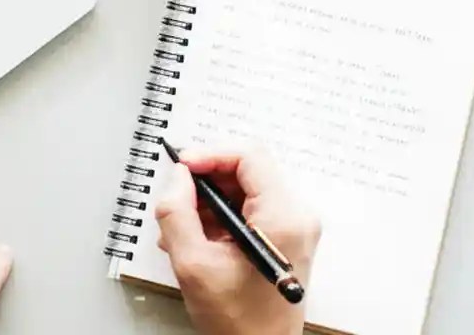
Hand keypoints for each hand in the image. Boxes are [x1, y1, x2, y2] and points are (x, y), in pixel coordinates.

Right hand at [155, 149, 321, 334]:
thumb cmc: (239, 322)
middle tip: (178, 199)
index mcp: (283, 217)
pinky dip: (221, 215)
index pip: (249, 157)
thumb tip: (177, 178)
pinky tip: (198, 238)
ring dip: (210, 200)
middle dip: (207, 181)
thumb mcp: (193, 264)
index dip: (210, 154)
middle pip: (248, 170)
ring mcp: (294, 226)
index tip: (182, 166)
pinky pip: (250, 208)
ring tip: (183, 227)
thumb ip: (177, 212)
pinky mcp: (286, 236)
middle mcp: (297, 216)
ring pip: (246, 188)